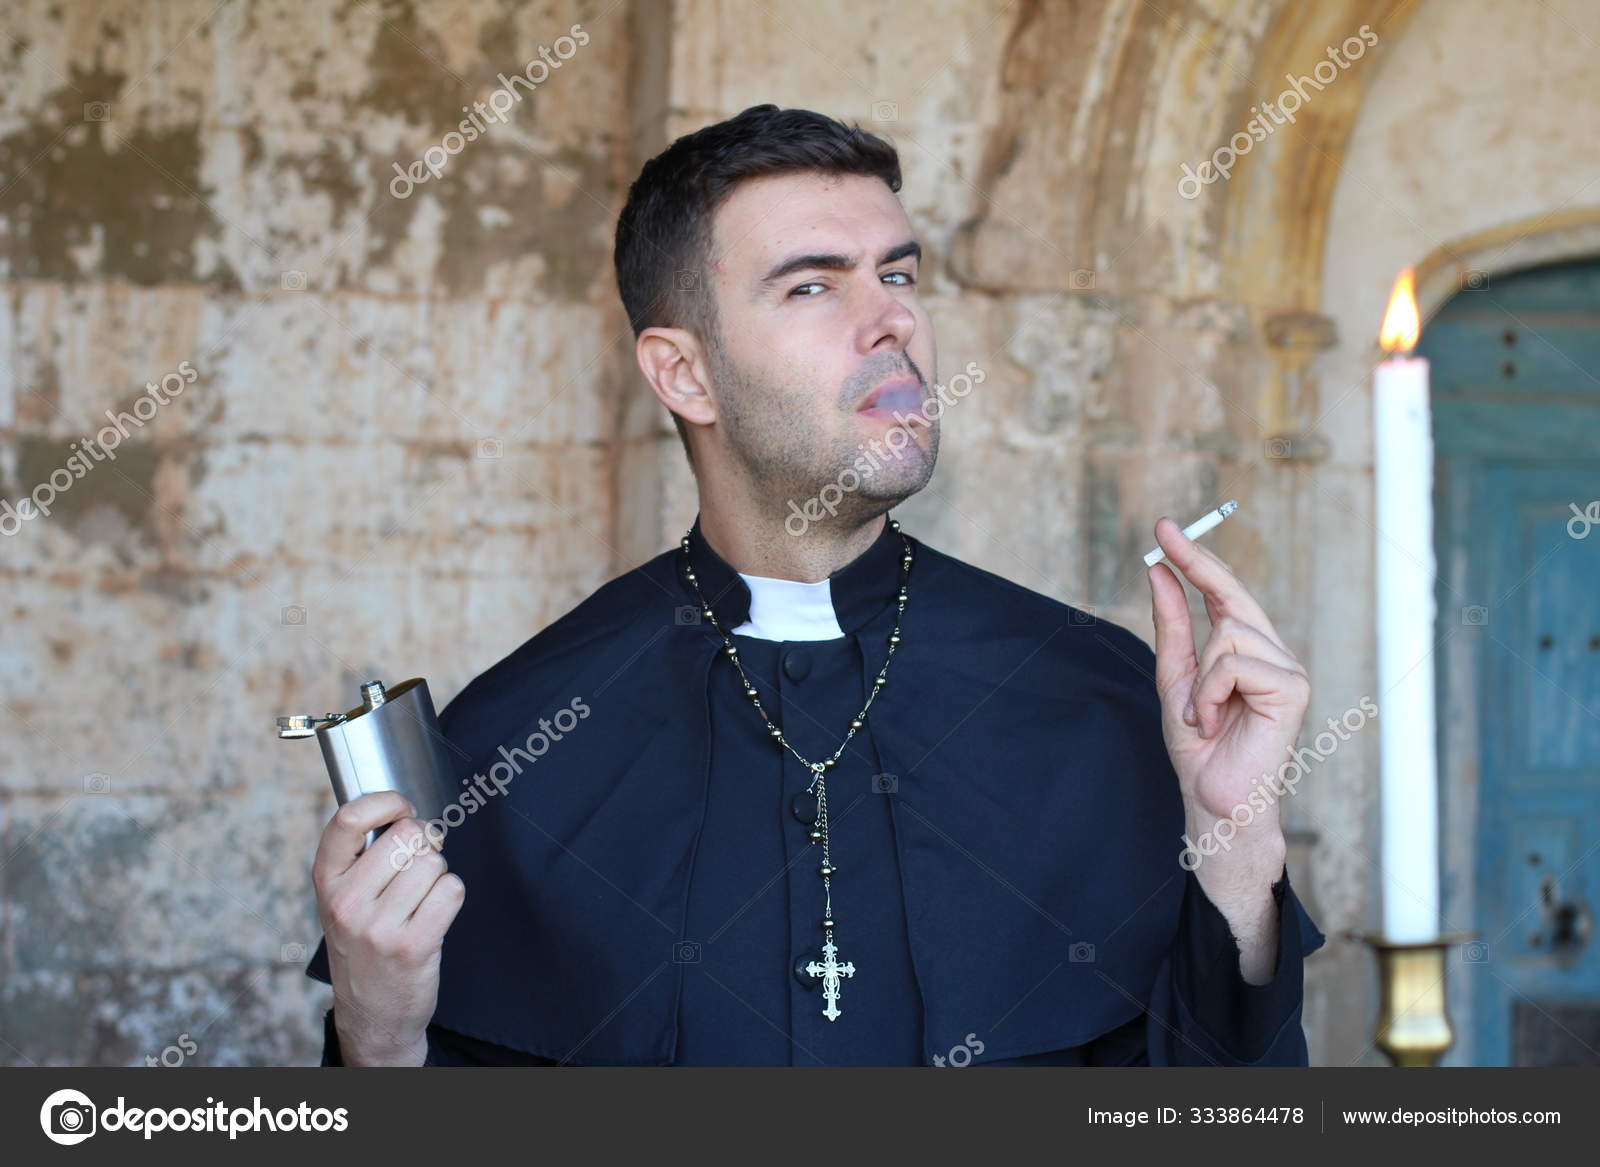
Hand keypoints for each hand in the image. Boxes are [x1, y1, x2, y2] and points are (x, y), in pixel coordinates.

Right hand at [311, 791, 464, 1065]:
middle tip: (415, 872)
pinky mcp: (412, 946)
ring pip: (433, 862)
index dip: (386, 802)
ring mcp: (378, 926)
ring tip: (421, 901)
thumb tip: (404, 812)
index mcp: (327, 881)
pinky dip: (452, 896)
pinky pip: (452, 890)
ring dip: (438, 875)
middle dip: (423, 845)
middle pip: (408, 834)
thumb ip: (362, 856)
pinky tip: (435, 915)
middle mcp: (347, 902)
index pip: (348, 818)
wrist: (371, 1014)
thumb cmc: (364, 945)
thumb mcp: (343, 899)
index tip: (402, 808)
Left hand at [1146, 517, 1309, 888]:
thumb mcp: (1174, 677)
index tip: (1166, 527)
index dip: (1197, 559)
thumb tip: (1159, 573)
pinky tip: (1215, 724)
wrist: (1214, 798)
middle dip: (1196, 561)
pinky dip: (1209, 695)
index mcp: (1248, 650)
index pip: (1223, 594)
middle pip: (1231, 596)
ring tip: (1201, 716)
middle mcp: (1274, 653)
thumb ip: (1172, 627)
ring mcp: (1288, 669)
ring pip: (1227, 634)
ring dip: (1198, 680)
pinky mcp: (1292, 689)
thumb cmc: (1199, 747)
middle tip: (1162, 530)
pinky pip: (1232, 664)